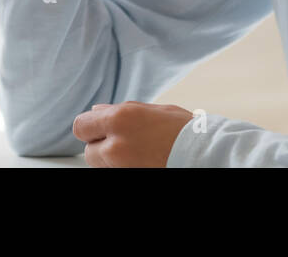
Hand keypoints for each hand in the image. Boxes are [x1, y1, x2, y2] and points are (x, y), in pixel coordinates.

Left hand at [72, 100, 194, 166]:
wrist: (206, 155)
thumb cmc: (184, 130)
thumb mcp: (152, 110)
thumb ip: (120, 110)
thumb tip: (97, 111)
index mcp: (120, 119)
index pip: (81, 126)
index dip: (90, 128)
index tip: (98, 129)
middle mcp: (117, 144)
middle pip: (89, 151)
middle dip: (100, 147)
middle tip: (121, 143)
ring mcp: (122, 166)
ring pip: (101, 166)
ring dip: (110, 160)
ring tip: (135, 153)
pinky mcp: (128, 176)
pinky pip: (114, 172)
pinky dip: (122, 168)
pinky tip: (140, 161)